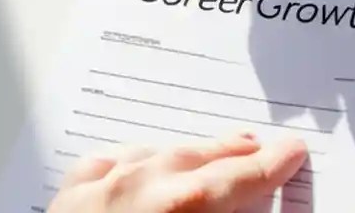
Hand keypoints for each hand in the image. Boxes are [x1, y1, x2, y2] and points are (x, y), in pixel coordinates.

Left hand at [47, 132, 306, 211]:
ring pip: (155, 156)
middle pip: (202, 160)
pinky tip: (138, 161)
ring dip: (188, 154)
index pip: (242, 178)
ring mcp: (98, 191)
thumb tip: (251, 212)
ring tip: (210, 150)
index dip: (272, 166)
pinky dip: (129, 161)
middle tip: (258, 147)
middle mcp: (141, 188)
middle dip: (233, 153)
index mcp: (185, 207)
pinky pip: (104, 167)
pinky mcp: (63, 203)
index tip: (291, 153)